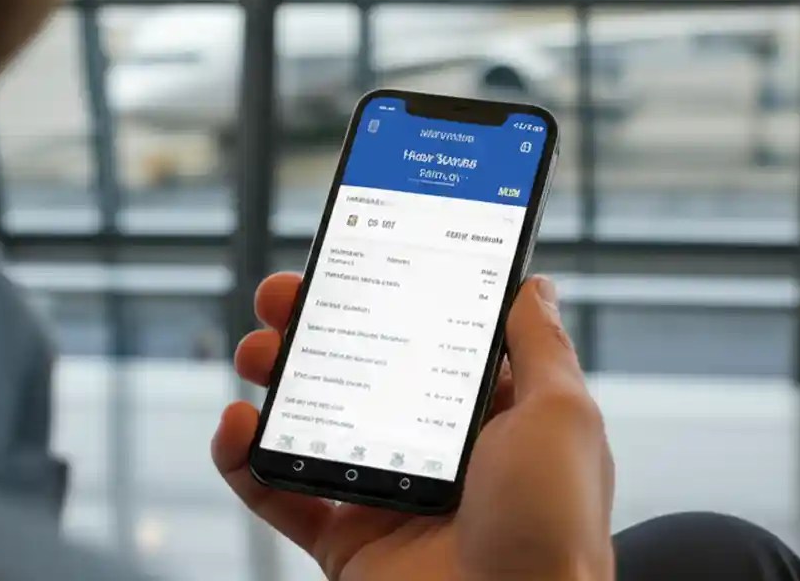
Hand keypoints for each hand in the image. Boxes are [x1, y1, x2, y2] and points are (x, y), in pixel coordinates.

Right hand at [211, 274, 615, 580]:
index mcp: (491, 416)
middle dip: (315, 326)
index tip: (354, 256)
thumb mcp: (562, 417)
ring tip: (256, 354)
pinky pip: (279, 493)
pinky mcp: (345, 542)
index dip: (391, 293)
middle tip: (283, 297)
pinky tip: (237, 427)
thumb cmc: (554, 529)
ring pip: (312, 422)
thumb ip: (542, 347)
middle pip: (361, 370)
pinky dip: (245, 460)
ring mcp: (386, 494)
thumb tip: (535, 286)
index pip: (430, 337)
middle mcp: (435, 450)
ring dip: (274, 379)